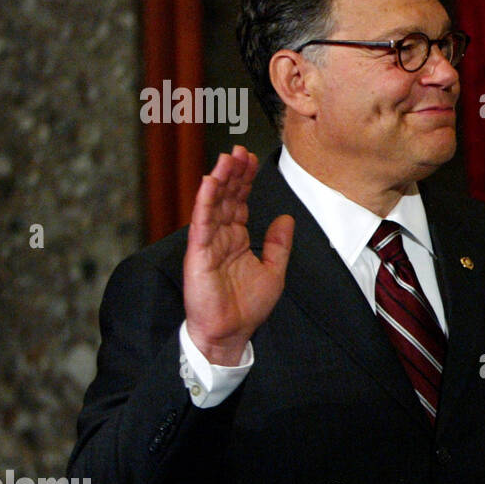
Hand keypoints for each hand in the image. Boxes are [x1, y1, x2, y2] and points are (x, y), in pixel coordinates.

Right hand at [184, 146, 293, 365]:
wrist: (231, 333)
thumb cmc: (247, 307)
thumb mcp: (273, 271)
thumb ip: (278, 244)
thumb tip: (287, 218)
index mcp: (237, 239)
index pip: (241, 202)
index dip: (246, 180)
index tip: (252, 159)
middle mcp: (221, 237)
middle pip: (227, 197)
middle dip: (233, 173)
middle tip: (240, 150)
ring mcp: (208, 243)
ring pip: (213, 204)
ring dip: (219, 180)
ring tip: (226, 158)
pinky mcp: (198, 254)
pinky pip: (202, 223)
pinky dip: (205, 201)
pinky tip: (209, 183)